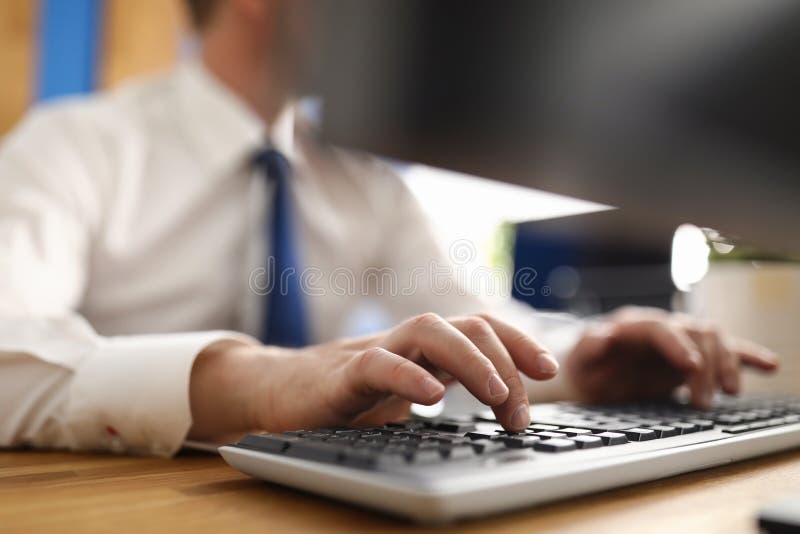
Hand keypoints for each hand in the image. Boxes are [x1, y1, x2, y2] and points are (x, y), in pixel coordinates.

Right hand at [188, 313, 559, 441]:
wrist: (278, 392)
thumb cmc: (348, 396)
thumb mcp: (408, 392)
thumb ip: (446, 386)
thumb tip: (503, 409)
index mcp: (427, 348)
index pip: (483, 327)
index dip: (519, 341)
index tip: (549, 371)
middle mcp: (407, 341)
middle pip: (468, 325)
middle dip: (507, 361)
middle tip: (519, 413)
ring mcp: (375, 351)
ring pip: (429, 330)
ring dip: (471, 360)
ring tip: (496, 396)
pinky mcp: (341, 374)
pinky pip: (378, 364)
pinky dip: (408, 375)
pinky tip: (430, 398)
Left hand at [564, 307, 778, 407]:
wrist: (591, 374)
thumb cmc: (585, 365)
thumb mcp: (579, 359)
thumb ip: (590, 346)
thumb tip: (604, 335)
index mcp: (634, 326)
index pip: (662, 328)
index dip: (679, 345)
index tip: (691, 368)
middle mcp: (663, 328)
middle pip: (696, 332)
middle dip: (706, 365)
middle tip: (702, 402)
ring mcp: (681, 341)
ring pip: (715, 339)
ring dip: (726, 365)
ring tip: (729, 394)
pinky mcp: (695, 358)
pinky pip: (726, 350)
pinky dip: (747, 356)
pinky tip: (769, 366)